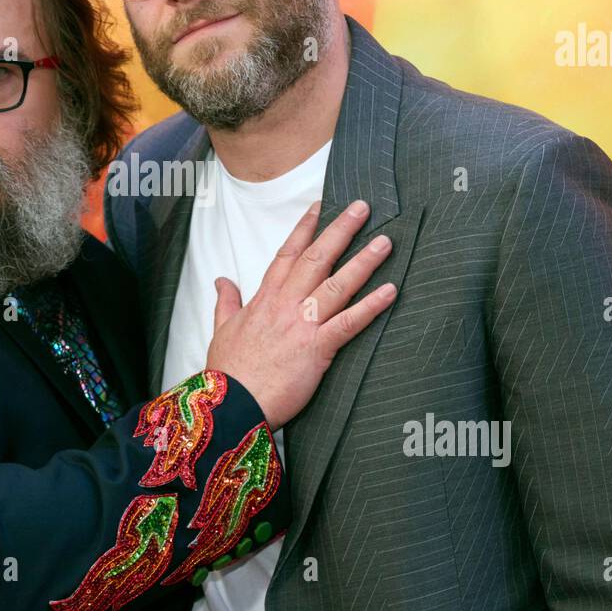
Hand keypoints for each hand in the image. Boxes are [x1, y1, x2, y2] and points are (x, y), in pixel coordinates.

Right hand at [205, 199, 396, 430]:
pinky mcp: (317, 349)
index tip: (320, 206)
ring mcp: (302, 325)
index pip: (287, 254)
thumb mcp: (221, 329)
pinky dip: (371, 305)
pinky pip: (349, 323)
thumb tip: (222, 280)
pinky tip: (390, 290)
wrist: (230, 404)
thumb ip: (226, 301)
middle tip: (362, 207)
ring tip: (385, 241)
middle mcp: (285, 305)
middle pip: (316, 259)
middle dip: (340, 230)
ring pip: (337, 284)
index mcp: (264, 298)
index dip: (305, 229)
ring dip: (363, 261)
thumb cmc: (227, 371)